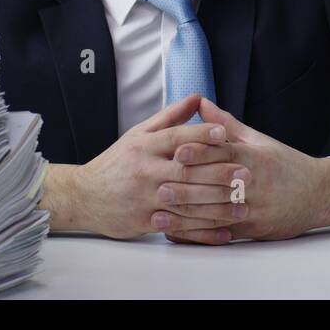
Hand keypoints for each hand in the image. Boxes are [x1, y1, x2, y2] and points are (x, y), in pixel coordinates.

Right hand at [73, 94, 246, 239]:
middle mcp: (144, 171)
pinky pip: (179, 227)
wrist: (82, 196)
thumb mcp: (137, 135)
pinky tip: (223, 232)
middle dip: (218, 173)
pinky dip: (202, 232)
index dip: (201, 134)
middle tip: (246, 174)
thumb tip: (197, 98)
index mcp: (144, 147)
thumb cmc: (116, 163)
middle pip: (186, 171)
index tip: (225, 134)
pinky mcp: (144, 222)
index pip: (176, 137)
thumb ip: (169, 118)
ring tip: (242, 206)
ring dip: (217, 206)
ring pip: (186, 202)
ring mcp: (144, 198)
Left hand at [163, 98, 329, 243]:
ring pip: (216, 213)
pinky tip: (176, 232)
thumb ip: (226, 125)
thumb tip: (200, 103)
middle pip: (217, 186)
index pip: (226, 154)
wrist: (319, 195)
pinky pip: (220, 232)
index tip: (177, 151)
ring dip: (186, 215)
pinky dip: (196, 233)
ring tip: (160, 212)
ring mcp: (254, 209)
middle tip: (159, 186)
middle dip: (187, 187)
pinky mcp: (253, 229)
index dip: (201, 153)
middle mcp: (255, 184)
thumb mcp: (260, 141)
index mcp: (257, 159)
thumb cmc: (286, 164)